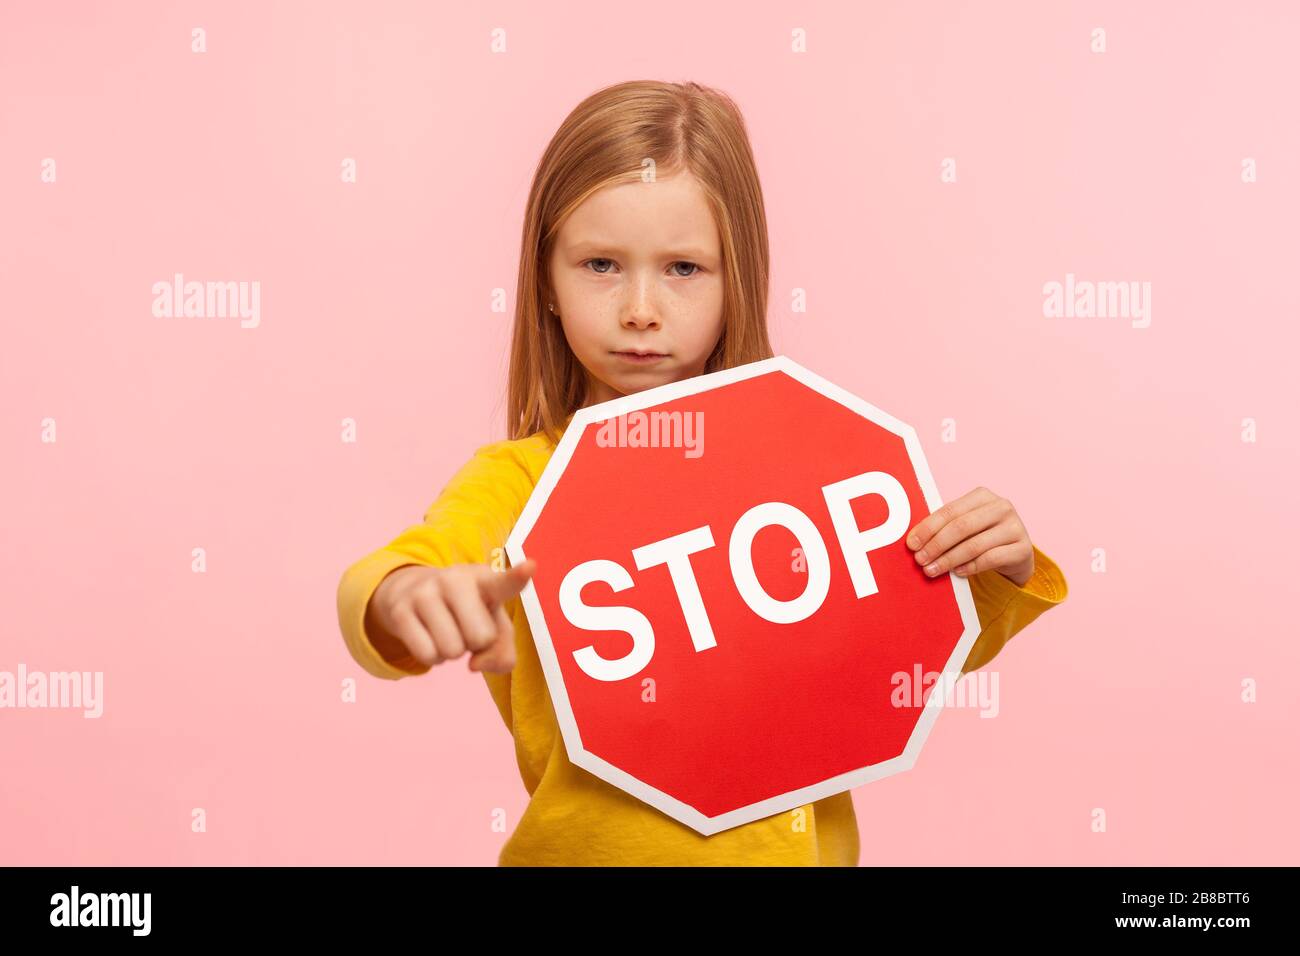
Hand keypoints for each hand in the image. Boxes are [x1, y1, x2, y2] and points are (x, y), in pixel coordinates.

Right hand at [365, 559, 536, 672]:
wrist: (414, 590)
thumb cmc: (468, 612)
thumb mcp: (494, 627)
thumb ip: (502, 653)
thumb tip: (475, 664)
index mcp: (486, 579)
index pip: (504, 582)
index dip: (517, 577)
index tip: (530, 567)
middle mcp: (455, 579)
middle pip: (481, 638)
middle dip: (476, 644)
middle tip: (465, 626)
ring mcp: (425, 592)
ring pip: (451, 651)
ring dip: (452, 652)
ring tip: (447, 630)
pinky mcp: (401, 610)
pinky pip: (427, 656)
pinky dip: (432, 658)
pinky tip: (429, 637)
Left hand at [904, 487, 1033, 586]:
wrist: (1016, 554)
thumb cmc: (982, 537)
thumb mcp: (965, 526)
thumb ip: (944, 527)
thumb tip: (913, 541)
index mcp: (982, 496)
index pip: (949, 511)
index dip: (928, 528)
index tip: (911, 544)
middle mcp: (1001, 507)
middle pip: (960, 527)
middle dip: (936, 545)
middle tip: (920, 560)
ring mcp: (1015, 527)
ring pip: (974, 545)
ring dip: (948, 560)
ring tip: (932, 570)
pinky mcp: (1023, 549)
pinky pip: (990, 559)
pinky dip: (970, 567)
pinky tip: (956, 573)